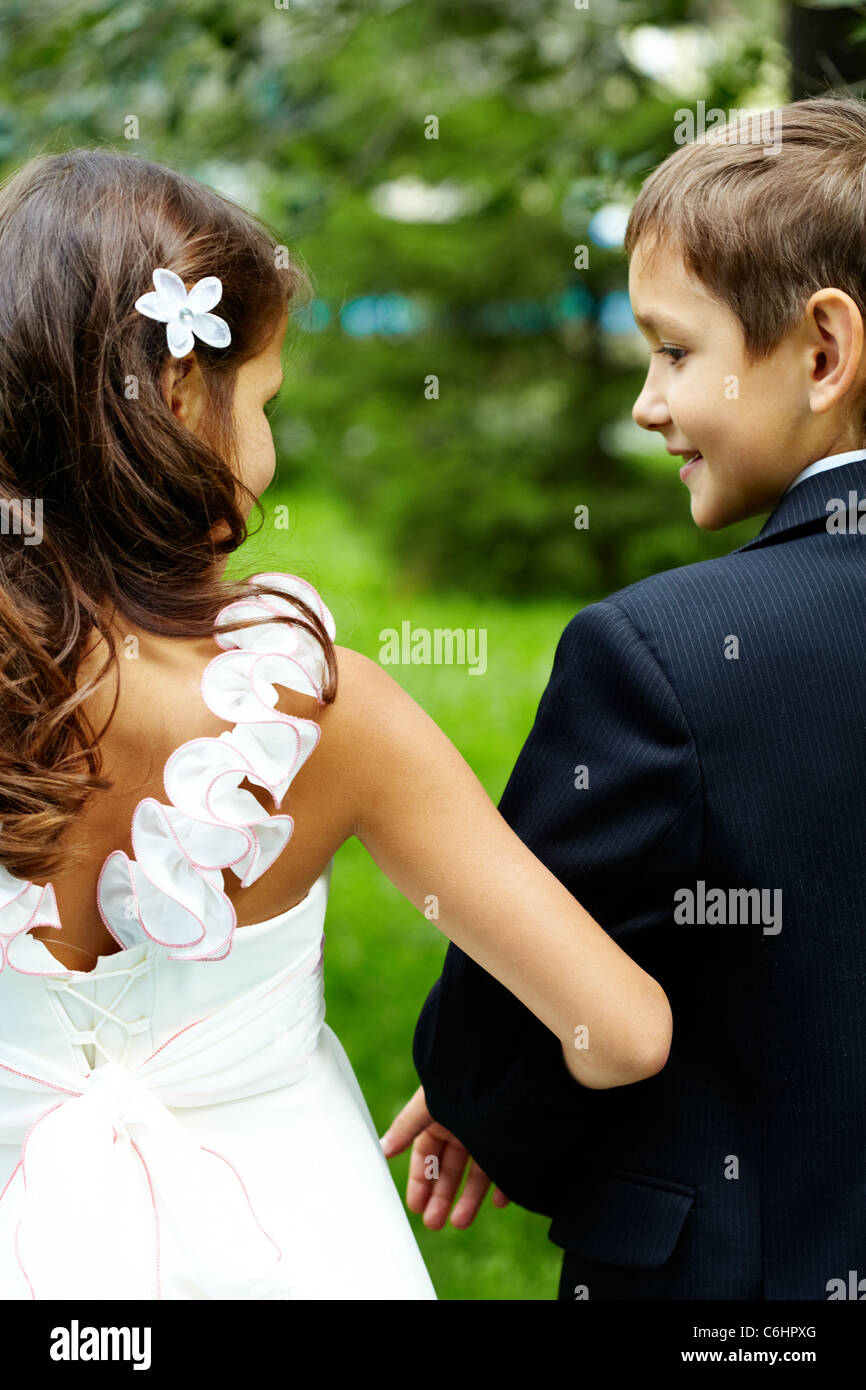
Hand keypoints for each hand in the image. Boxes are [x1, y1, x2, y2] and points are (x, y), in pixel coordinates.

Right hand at [379, 1083, 509, 1228]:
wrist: (502, 1060)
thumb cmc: (460, 1079)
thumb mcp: (429, 1103)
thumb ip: (407, 1127)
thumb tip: (381, 1149)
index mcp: (441, 1117)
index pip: (426, 1155)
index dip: (420, 1181)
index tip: (416, 1206)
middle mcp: (464, 1127)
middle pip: (450, 1168)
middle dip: (441, 1196)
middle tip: (434, 1223)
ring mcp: (491, 1134)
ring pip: (478, 1173)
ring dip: (469, 1198)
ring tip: (460, 1223)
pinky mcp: (516, 1139)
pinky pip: (510, 1166)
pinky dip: (504, 1185)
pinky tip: (498, 1201)